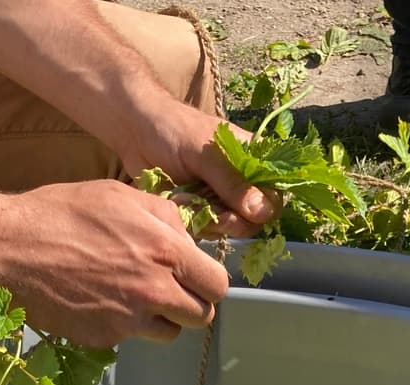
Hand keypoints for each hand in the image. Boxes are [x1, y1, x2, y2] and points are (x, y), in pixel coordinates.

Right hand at [0, 180, 229, 347]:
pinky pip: (131, 338)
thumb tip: (186, 236)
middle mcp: (153, 289)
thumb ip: (163, 215)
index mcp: (164, 250)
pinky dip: (125, 325)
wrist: (9, 250)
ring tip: (136, 296)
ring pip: (170, 333)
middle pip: (201, 317)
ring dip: (162, 319)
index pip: (216, 284)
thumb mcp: (118, 195)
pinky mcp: (105, 338)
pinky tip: (101, 301)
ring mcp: (129, 320)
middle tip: (173, 292)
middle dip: (192, 305)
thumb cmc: (60, 214)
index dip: (209, 282)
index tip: (197, 278)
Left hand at [120, 100, 280, 236]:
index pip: (274, 197)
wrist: (135, 130)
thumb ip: (232, 182)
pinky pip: (206, 229)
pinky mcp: (200, 210)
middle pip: (252, 221)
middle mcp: (241, 182)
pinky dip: (192, 222)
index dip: (261, 210)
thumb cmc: (172, 130)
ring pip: (229, 229)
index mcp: (252, 161)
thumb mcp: (204, 154)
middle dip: (229, 221)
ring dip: (207, 221)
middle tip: (205, 209)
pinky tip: (177, 202)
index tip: (238, 210)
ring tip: (183, 198)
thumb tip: (261, 211)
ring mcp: (220, 198)